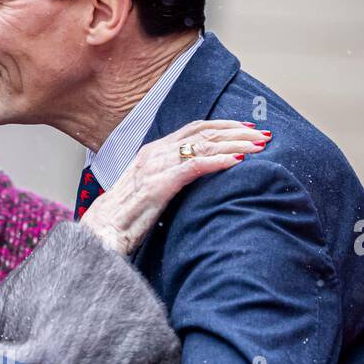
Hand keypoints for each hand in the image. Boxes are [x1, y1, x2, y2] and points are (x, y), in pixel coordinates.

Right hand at [80, 119, 271, 253]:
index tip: (248, 130)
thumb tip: (192, 186)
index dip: (223, 127)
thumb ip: (169, 183)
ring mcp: (155, 167)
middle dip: (238, 132)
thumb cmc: (122, 222)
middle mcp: (153, 153)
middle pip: (203, 133)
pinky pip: (194, 166)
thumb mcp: (148, 195)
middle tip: (265, 136)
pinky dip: (219, 161)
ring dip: (236, 143)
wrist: (98, 236)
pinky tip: (238, 161)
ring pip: (203, 145)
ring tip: (260, 146)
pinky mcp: (158, 185)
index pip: (194, 129)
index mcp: (152, 153)